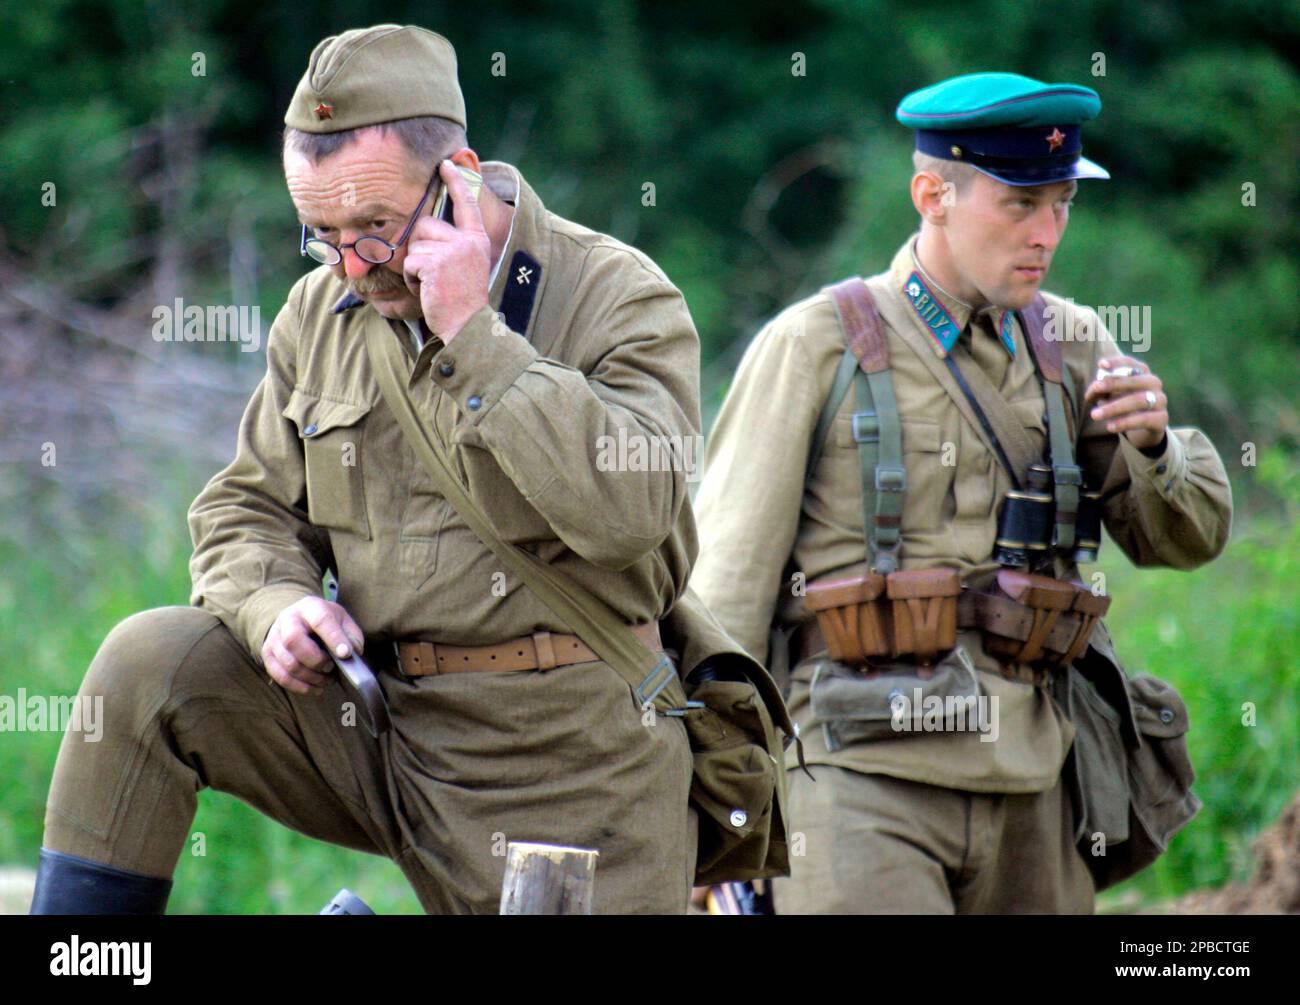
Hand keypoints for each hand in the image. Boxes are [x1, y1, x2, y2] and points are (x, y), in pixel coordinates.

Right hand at [262, 596, 364, 695]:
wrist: (299, 619)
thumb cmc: (326, 623)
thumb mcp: (342, 621)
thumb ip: (350, 636)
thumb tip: (348, 656)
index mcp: (310, 607)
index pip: (320, 620)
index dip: (334, 638)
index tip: (345, 654)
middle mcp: (287, 619)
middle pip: (294, 641)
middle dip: (316, 660)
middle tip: (331, 667)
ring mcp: (274, 637)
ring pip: (288, 663)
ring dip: (312, 677)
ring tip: (327, 679)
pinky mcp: (267, 655)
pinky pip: (281, 676)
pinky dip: (300, 687)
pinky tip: (315, 688)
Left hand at [402, 159, 491, 342]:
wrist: (469, 327)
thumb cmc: (463, 302)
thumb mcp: (466, 267)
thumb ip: (453, 245)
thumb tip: (423, 230)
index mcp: (477, 239)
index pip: (466, 203)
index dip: (456, 181)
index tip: (446, 164)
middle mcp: (467, 241)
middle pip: (425, 225)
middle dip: (419, 247)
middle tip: (432, 273)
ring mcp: (452, 251)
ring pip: (414, 246)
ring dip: (415, 268)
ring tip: (433, 286)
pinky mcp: (435, 263)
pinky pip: (409, 263)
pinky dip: (412, 280)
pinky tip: (428, 291)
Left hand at [1083, 355, 1167, 451]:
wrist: (1141, 430)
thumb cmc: (1122, 407)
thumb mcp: (1108, 397)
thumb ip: (1100, 392)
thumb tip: (1093, 391)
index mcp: (1141, 373)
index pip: (1130, 364)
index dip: (1117, 362)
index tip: (1101, 364)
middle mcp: (1153, 383)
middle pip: (1135, 380)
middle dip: (1113, 383)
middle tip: (1095, 387)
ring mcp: (1160, 400)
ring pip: (1139, 400)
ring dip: (1114, 407)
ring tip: (1095, 415)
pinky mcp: (1161, 419)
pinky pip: (1144, 419)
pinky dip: (1126, 422)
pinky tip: (1110, 427)